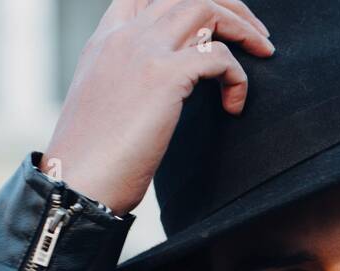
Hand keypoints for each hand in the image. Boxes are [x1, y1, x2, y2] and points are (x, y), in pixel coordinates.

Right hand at [40, 0, 273, 214]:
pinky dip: (238, 78)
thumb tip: (158, 95)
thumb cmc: (91, 161)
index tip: (215, 25)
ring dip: (243, 29)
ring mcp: (143, 51)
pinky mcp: (164, 77)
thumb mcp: (103, 106)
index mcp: (105, 41)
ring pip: (206, 9)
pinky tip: (234, 106)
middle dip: (231, 8)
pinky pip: (220, 57)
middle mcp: (124, 36)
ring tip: (263, 54)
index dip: (187, 3)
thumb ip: (127, 84)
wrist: (75, 184)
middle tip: (256, 36)